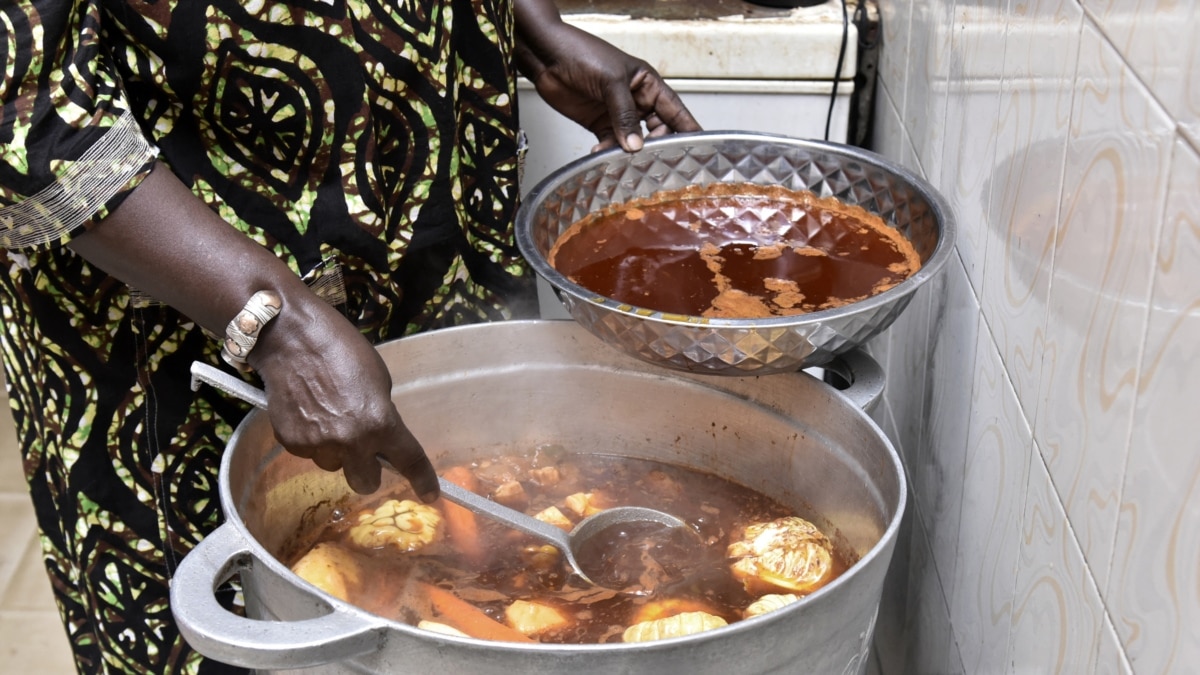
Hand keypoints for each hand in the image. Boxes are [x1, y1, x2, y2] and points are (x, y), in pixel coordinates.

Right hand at [250, 300, 439, 498]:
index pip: (409, 460)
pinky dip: (312, 440)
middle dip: (367, 469)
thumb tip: (379, 436)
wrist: (291, 338)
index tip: (430, 494)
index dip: (422, 480)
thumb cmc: (341, 348)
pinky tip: (308, 412)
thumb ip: (381, 414)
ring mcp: (318, 444)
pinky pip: (308, 453)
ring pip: (333, 465)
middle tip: (363, 450)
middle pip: (365, 482)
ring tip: (327, 417)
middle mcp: (351, 440)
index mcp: (380, 422)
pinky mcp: (291, 443)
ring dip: (336, 451)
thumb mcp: (378, 379)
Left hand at [515, 23, 700, 151]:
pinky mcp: (599, 124)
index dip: (688, 130)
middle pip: (657, 131)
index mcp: (648, 85)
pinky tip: (601, 154)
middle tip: (656, 163)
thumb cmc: (582, 54)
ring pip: (633, 141)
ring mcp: (618, 114)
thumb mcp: (611, 81)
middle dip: (658, 148)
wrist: (547, 56)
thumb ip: (624, 115)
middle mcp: (637, 101)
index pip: (675, 111)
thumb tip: (635, 145)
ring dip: (630, 154)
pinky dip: (608, 152)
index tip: (699, 150)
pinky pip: (610, 144)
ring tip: (627, 163)